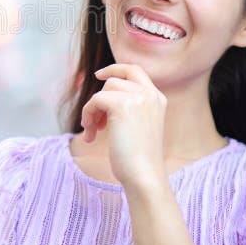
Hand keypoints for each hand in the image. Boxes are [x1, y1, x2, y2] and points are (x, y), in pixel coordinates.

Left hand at [81, 63, 167, 186]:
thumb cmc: (137, 159)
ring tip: (93, 132)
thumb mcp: (138, 126)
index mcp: (157, 98)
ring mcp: (138, 98)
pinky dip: (87, 115)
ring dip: (92, 110)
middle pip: (114, 80)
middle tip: (95, 124)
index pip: (134, 70)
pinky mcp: (122, 105)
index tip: (98, 75)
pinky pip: (95, 100)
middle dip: (99, 99)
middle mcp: (150, 94)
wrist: (144, 175)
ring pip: (103, 90)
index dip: (115, 69)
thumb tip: (101, 98)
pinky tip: (90, 135)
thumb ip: (129, 107)